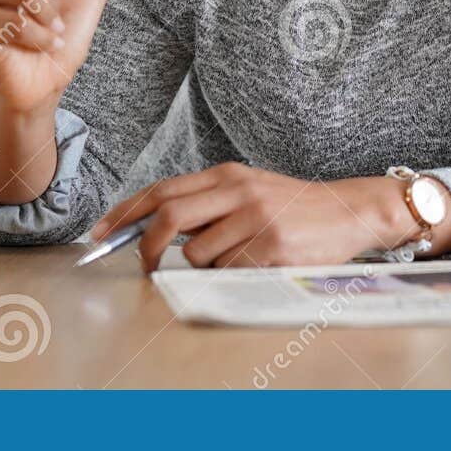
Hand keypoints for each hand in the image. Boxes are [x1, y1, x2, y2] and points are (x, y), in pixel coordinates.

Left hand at [89, 163, 401, 271]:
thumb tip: (154, 229)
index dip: (125, 213)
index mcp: (229, 175)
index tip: (100, 233)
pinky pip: (229, 272)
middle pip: (169, 219)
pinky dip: (233, 276)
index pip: (162, 191)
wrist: (350, 211)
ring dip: (204, 266)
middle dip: (145, 247)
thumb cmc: (295, 207)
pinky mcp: (272, 248)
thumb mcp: (250, 190)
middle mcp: (239, 192)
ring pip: (198, 255)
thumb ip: (208, 203)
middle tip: (143, 265)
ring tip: (237, 257)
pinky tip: (258, 263)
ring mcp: (256, 220)